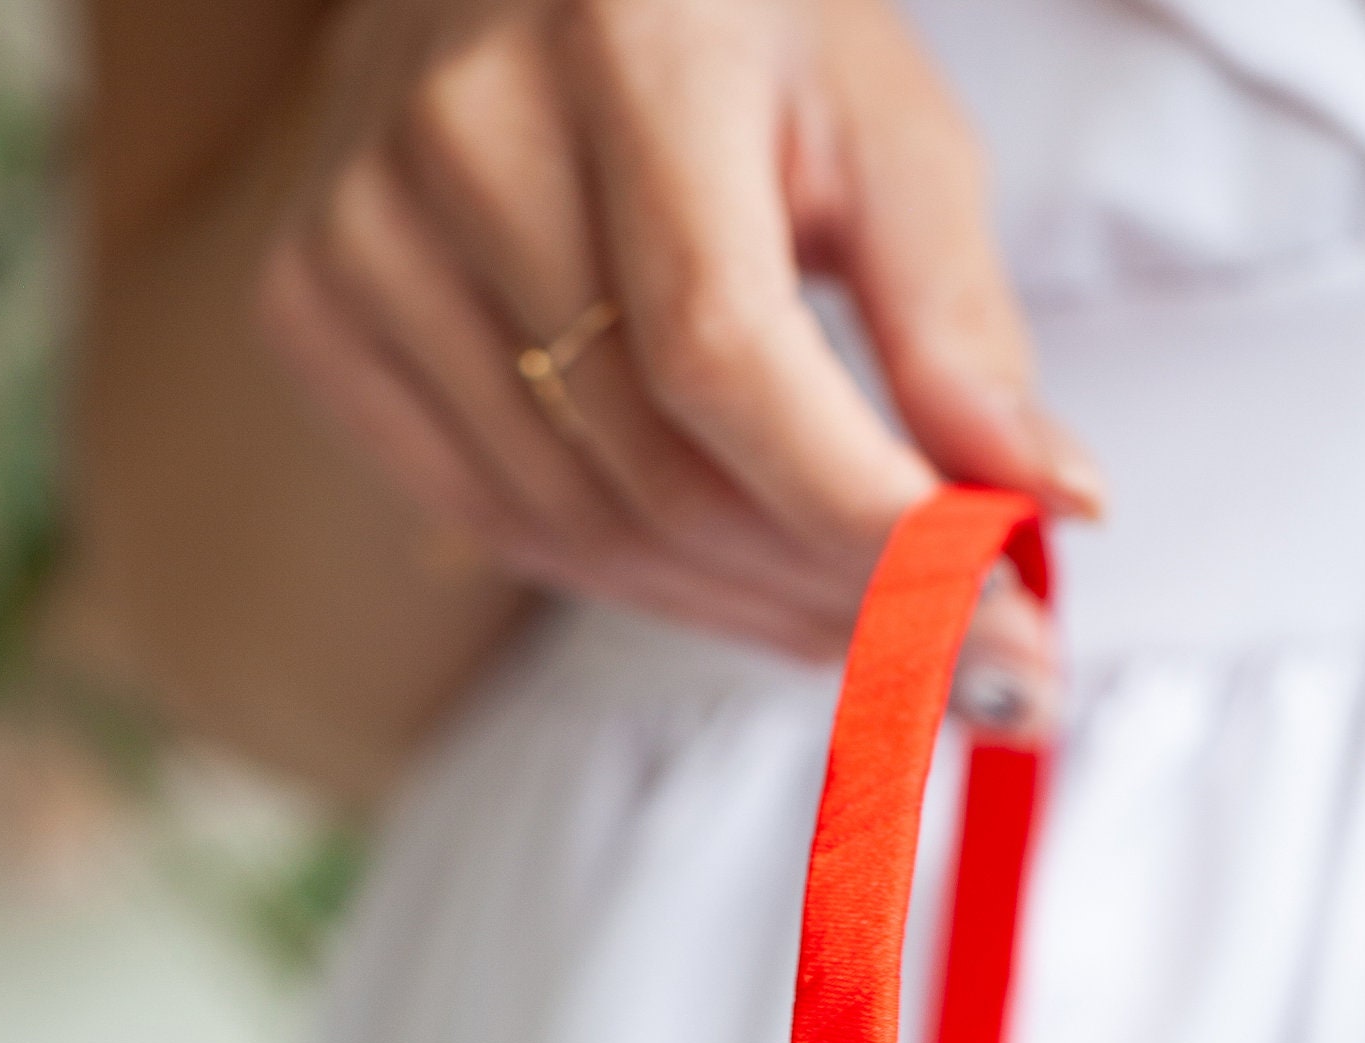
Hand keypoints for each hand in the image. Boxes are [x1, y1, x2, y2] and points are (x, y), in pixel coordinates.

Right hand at [256, 0, 1096, 731]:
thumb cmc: (729, 25)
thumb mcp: (881, 120)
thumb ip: (958, 321)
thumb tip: (1050, 508)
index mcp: (621, 45)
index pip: (725, 358)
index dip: (861, 520)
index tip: (993, 627)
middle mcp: (458, 137)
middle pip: (657, 468)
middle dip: (831, 594)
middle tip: (962, 656)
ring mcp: (361, 232)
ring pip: (582, 525)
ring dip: (749, 611)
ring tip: (867, 628)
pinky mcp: (315, 308)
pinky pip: (496, 518)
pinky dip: (636, 579)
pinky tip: (739, 581)